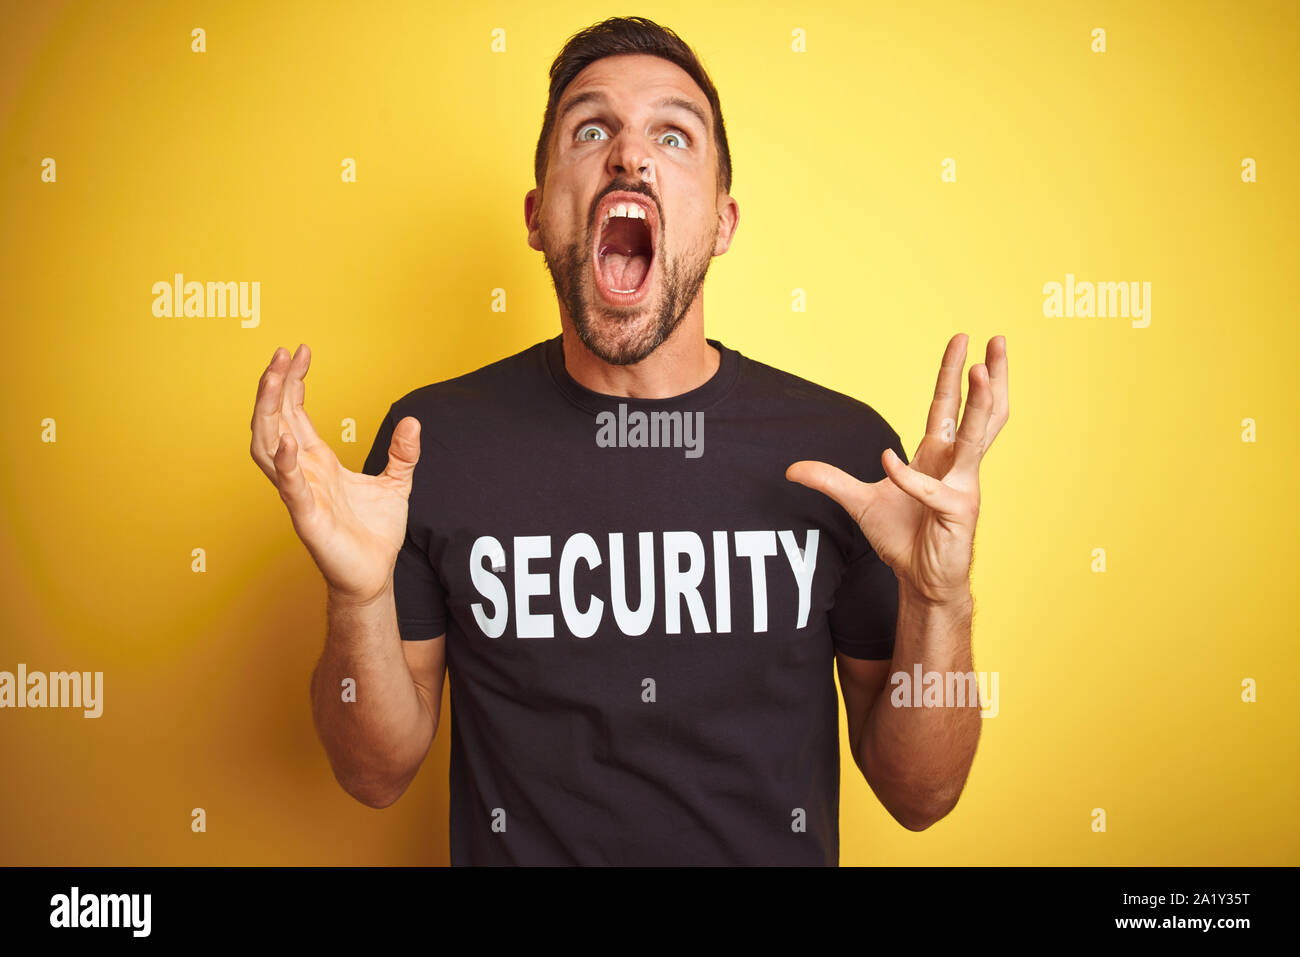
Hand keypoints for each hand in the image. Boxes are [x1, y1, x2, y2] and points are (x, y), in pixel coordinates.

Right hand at [249, 344, 421, 605]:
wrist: (376, 575)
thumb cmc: (375, 533)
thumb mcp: (397, 483)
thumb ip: (403, 453)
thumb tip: (414, 421)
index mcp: (318, 461)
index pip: (294, 411)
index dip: (293, 381)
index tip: (299, 350)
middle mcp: (302, 472)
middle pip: (274, 420)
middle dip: (273, 386)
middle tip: (281, 353)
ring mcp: (300, 493)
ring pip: (268, 447)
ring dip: (267, 413)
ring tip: (271, 380)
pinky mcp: (307, 517)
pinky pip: (289, 488)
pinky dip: (285, 464)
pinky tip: (289, 441)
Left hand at [785, 334, 1008, 605]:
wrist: (920, 580)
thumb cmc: (903, 539)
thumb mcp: (858, 502)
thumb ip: (829, 480)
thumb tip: (792, 468)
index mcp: (939, 455)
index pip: (949, 406)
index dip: (953, 373)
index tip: (962, 339)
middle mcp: (957, 465)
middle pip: (980, 412)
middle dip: (989, 375)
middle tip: (997, 338)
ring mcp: (962, 487)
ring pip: (977, 439)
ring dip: (979, 405)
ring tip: (980, 371)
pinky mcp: (957, 512)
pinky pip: (933, 489)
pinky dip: (907, 477)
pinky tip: (886, 463)